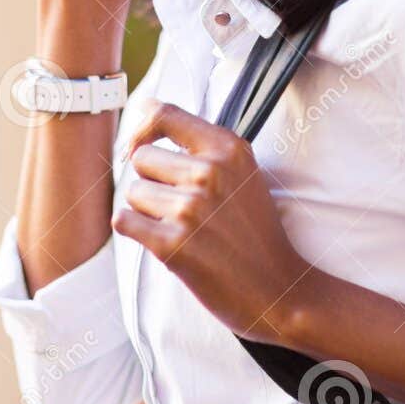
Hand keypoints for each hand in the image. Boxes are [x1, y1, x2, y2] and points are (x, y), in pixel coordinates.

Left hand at [111, 98, 313, 344]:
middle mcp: (209, 172)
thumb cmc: (255, 233)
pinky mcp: (173, 244)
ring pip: (132, 192)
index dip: (142, 128)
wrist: (280, 290)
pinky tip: (164, 241)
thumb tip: (145, 116)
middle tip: (182, 206)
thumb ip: (203, 146)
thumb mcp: (243, 174)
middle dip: (152, 181)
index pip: (164, 114)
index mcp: (228, 149)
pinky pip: (124, 221)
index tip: (138, 146)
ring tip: (181, 228)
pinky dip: (136, 231)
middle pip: (141, 158)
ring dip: (147, 211)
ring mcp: (191, 208)